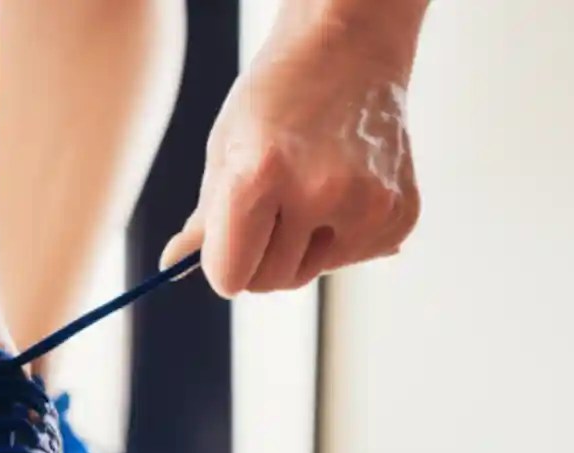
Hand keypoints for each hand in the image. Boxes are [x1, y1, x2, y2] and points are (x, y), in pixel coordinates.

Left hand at [161, 12, 421, 295]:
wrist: (348, 50)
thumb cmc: (276, 98)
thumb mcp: (226, 148)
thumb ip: (206, 217)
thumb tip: (173, 264)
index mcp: (262, 174)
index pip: (229, 275)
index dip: (222, 262)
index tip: (226, 244)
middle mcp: (321, 193)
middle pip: (269, 281)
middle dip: (258, 257)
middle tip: (266, 210)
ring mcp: (369, 207)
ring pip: (308, 274)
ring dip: (298, 249)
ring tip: (305, 191)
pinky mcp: (400, 217)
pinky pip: (348, 261)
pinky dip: (337, 239)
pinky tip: (340, 190)